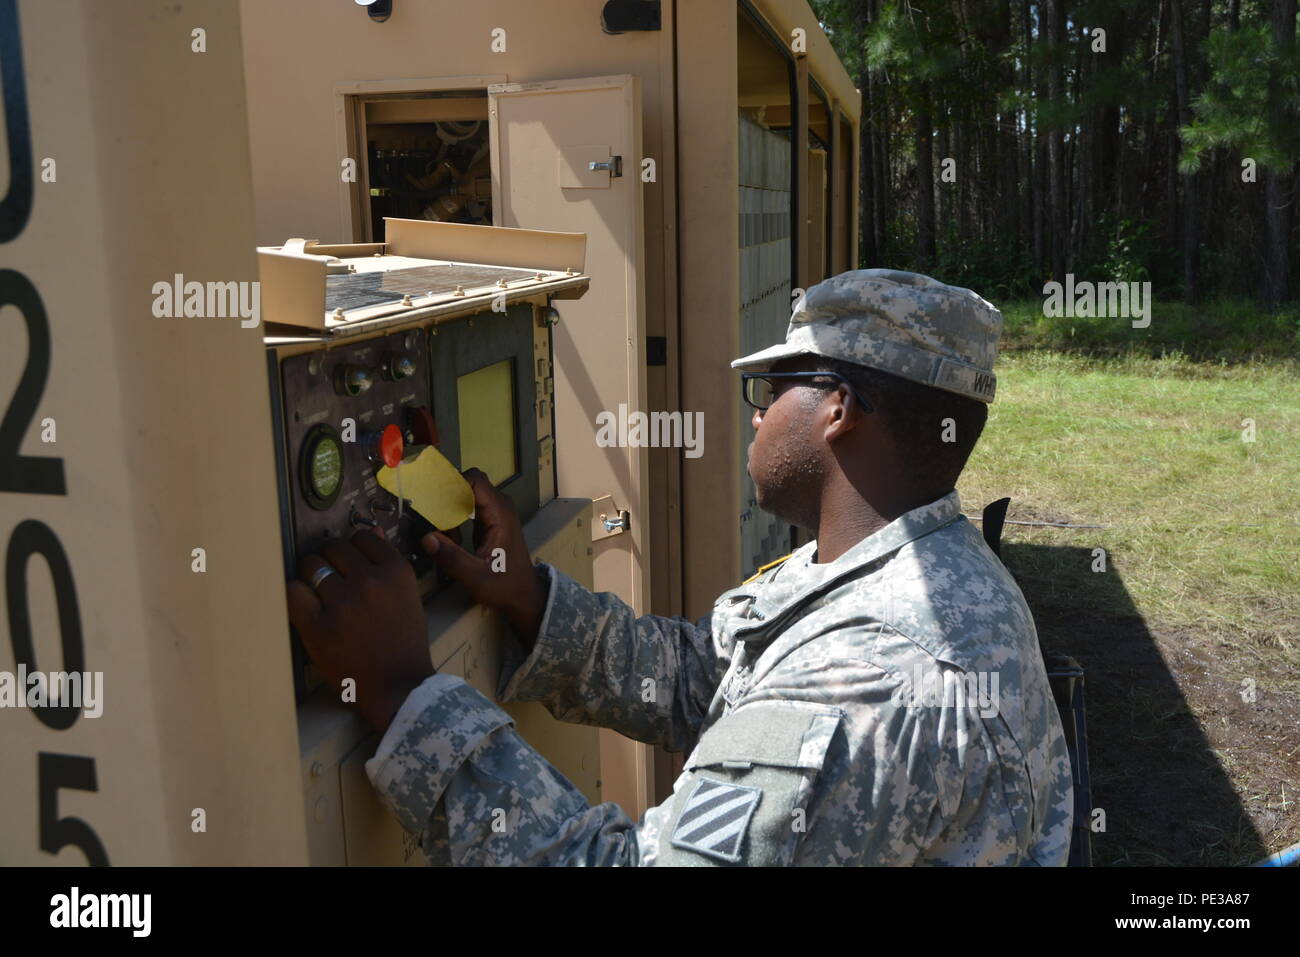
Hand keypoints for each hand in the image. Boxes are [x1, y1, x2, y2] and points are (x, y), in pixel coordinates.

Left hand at [287, 528, 434, 732]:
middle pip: (333, 548)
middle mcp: (370, 582)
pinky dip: (295, 595)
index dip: (352, 550)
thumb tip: (371, 530)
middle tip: (329, 580)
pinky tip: (304, 606)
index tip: (349, 565)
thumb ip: (388, 564)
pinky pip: (293, 592)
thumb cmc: (404, 643)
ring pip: (311, 565)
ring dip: (310, 576)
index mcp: (396, 572)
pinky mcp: (318, 626)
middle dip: (329, 560)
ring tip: (316, 593)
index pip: (362, 538)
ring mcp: (343, 604)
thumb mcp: (407, 598)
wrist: (399, 687)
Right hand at [421, 467, 546, 648]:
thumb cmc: (505, 586)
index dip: (454, 483)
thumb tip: (426, 537)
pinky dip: (454, 517)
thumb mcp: (476, 577)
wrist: (523, 595)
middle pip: (469, 483)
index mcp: (500, 514)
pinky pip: (467, 507)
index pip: (476, 480)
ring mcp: (495, 512)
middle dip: (448, 495)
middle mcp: (499, 507)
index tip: (433, 497)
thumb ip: (452, 558)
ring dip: (449, 508)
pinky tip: (451, 539)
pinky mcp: (488, 520)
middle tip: (429, 513)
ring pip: (466, 494)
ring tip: (442, 532)